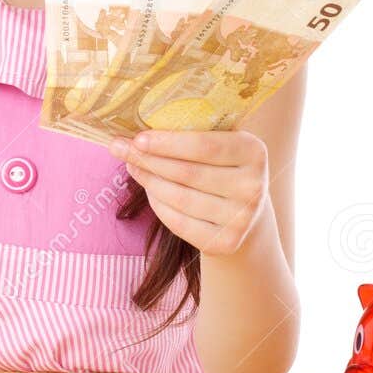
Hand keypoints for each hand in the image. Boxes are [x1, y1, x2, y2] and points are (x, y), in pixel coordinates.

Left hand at [109, 129, 269, 256]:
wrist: (246, 212)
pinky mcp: (225, 242)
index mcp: (254, 152)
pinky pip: (178, 222)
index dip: (167, 143)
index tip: (137, 138)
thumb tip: (135, 131)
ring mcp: (241, 218)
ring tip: (133, 166)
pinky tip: (149, 191)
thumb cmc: (221, 167)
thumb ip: (190, 132)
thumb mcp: (219, 143)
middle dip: (148, 159)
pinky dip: (158, 205)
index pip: (205, 146)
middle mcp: (253, 186)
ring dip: (149, 181)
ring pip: (179, 198)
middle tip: (119, 148)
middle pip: (186, 172)